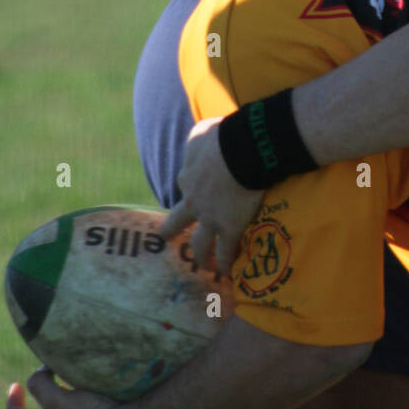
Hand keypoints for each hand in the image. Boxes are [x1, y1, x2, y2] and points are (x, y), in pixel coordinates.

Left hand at [162, 116, 264, 272]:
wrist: (242, 152)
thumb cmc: (223, 138)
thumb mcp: (202, 133)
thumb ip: (198, 143)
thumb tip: (202, 142)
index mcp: (188, 176)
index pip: (186, 185)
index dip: (192, 187)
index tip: (198, 189)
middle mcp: (194, 201)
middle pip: (177, 220)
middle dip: (171, 229)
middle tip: (166, 236)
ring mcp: (211, 218)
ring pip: (200, 243)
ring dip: (200, 256)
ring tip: (202, 266)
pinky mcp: (230, 228)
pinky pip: (226, 252)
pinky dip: (225, 264)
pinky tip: (225, 274)